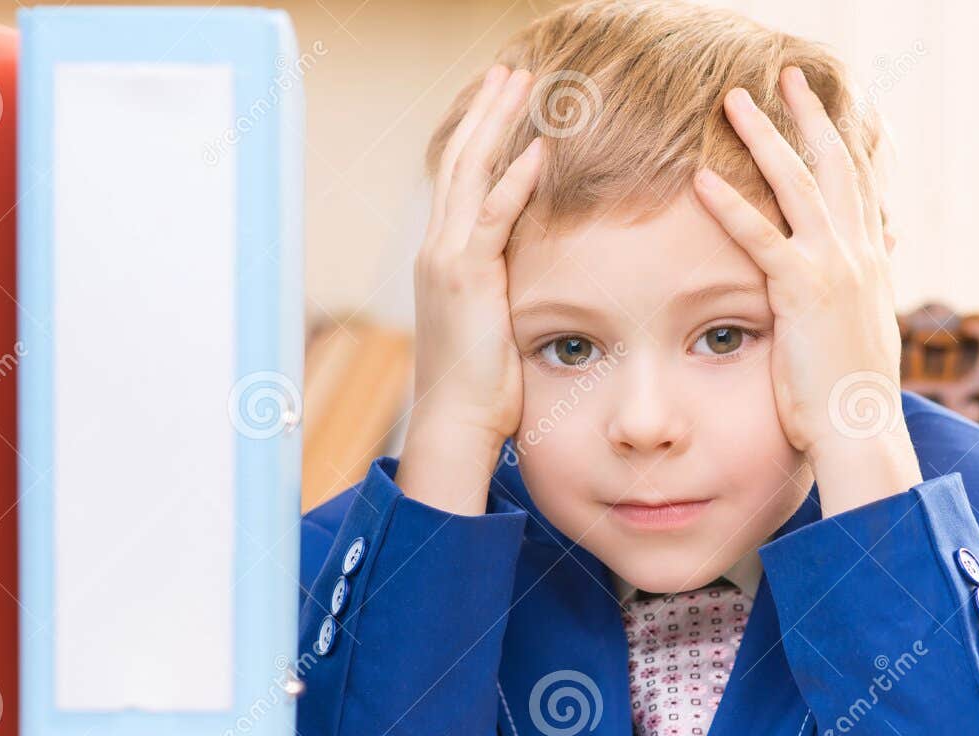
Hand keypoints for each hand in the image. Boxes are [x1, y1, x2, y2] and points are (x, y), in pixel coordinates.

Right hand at [398, 65, 542, 513]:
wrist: (456, 420)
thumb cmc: (480, 385)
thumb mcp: (493, 324)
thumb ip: (505, 289)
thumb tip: (528, 279)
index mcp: (443, 257)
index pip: (460, 180)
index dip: (479, 135)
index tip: (499, 100)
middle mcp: (438, 248)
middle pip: (460, 160)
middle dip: (485, 111)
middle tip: (509, 71)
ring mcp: (448, 260)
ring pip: (471, 173)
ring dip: (497, 124)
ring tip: (519, 83)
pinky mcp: (468, 278)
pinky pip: (494, 217)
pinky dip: (517, 180)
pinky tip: (540, 149)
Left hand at [692, 67, 919, 516]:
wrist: (861, 428)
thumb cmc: (851, 398)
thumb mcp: (856, 338)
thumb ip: (846, 305)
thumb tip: (843, 299)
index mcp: (871, 264)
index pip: (856, 186)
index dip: (840, 143)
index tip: (824, 111)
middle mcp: (859, 254)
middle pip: (834, 165)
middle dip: (808, 115)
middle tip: (786, 76)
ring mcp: (835, 268)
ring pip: (797, 183)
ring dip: (765, 136)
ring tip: (734, 101)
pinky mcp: (803, 291)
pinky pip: (760, 237)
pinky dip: (729, 206)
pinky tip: (699, 179)